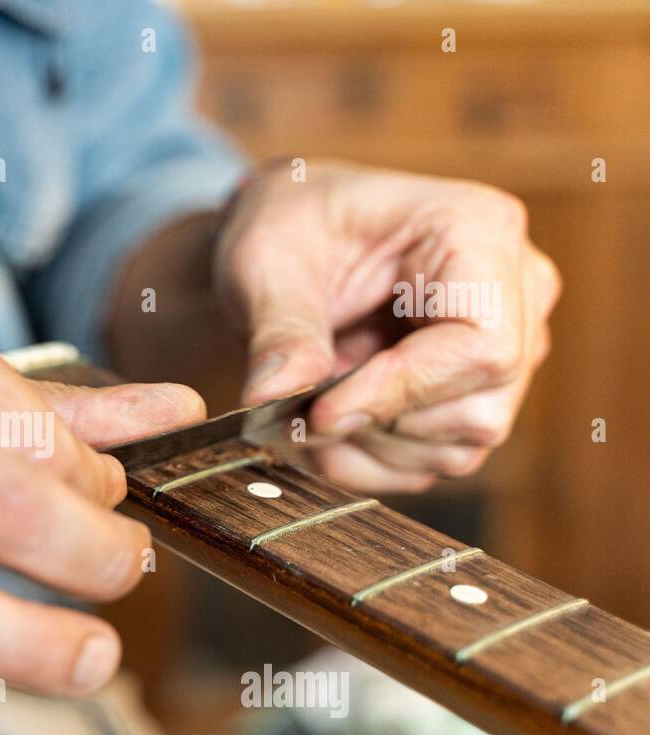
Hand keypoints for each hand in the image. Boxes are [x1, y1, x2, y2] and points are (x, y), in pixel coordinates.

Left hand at [215, 159, 559, 491]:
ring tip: (299, 413)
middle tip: (294, 412)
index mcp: (480, 231)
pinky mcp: (473, 397)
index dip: (400, 392)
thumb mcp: (267, 261)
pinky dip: (367, 461)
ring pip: (458, 447)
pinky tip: (321, 428)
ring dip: (365, 448)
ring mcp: (504, 351)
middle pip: (479, 410)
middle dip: (374, 425)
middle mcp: (513, 293)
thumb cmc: (289, 225)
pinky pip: (434, 462)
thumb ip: (280, 330)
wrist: (287, 243)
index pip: (483, 347)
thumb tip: (270, 397)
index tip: (319, 411)